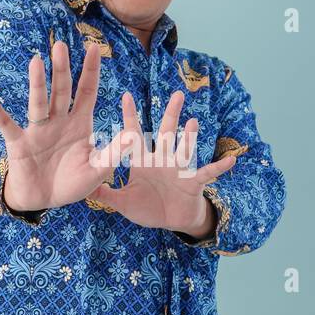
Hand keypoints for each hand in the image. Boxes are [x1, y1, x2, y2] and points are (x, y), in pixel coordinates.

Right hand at [0, 41, 125, 212]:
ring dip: (37, 83)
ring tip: (36, 61)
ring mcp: (37, 130)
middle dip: (62, 69)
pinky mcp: (19, 143)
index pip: (86, 92)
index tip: (94, 48)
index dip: (90, 71)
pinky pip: (6, 124)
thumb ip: (113, 154)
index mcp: (79, 124)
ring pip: (38, 102)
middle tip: (61, 45)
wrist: (44, 200)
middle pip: (61, 90)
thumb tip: (132, 136)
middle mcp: (58, 121)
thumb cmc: (71, 183)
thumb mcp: (97, 170)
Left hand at [88, 88, 236, 232]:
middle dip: (170, 114)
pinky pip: (207, 173)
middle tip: (177, 93)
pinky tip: (231, 159)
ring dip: (190, 138)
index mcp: (143, 161)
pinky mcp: (193, 182)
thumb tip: (83, 187)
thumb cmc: (148, 207)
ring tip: (193, 123)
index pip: (136, 135)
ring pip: (185, 149)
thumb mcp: (123, 203)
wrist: (171, 220)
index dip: (130, 117)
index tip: (126, 96)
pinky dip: (219, 168)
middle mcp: (162, 159)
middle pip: (166, 133)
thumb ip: (106, 194)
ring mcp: (179, 170)